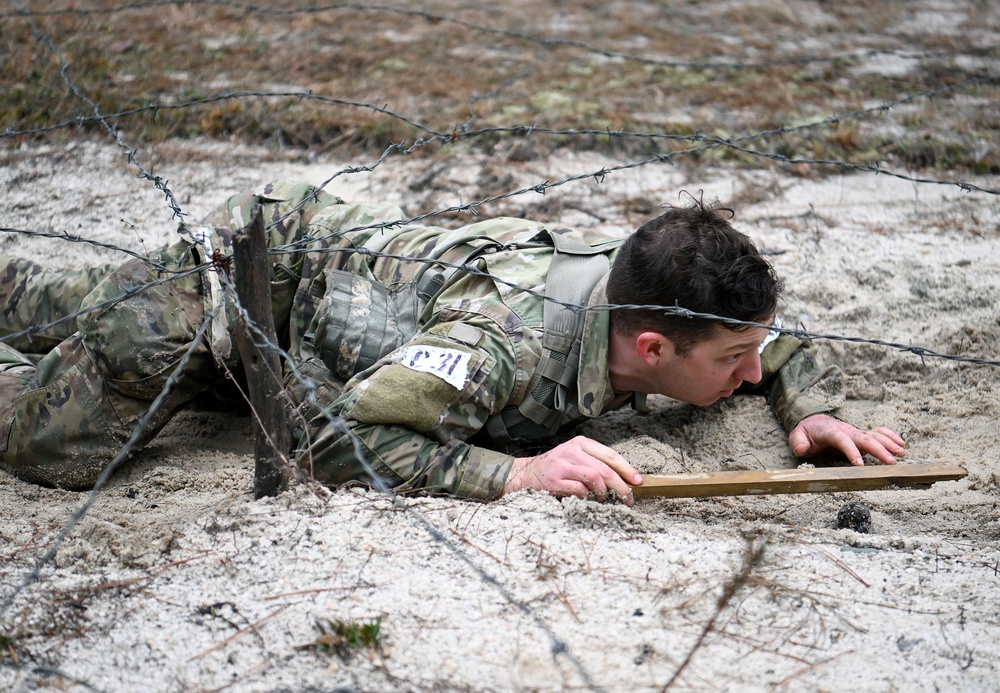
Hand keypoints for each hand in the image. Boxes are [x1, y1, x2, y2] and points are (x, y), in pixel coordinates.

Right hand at [503, 436, 642, 504]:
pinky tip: (588, 500)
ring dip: (604, 492)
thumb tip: (623, 479)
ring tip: (605, 499)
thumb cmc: (555, 468)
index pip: (609, 455)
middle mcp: (572, 451)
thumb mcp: (574, 457)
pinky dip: (588, 497)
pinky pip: (580, 490)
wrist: (525, 474)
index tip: (637, 481)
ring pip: (595, 477)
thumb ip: (594, 463)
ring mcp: (563, 465)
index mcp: (580, 443)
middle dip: (621, 485)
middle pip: (605, 468)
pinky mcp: (555, 480)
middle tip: (628, 498)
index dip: (626, 469)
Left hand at [788, 414, 905, 465]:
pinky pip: (879, 432)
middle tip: (891, 463)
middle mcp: (847, 430)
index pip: (843, 441)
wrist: (814, 421)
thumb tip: (802, 449)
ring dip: (889, 444)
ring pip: (875, 435)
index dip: (851, 452)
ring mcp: (856, 432)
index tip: (860, 465)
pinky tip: (901, 444)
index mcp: (831, 432)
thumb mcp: (797, 436)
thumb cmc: (807, 432)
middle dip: (878, 450)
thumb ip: (798, 442)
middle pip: (865, 438)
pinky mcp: (862, 434)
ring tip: (901, 454)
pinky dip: (891, 436)